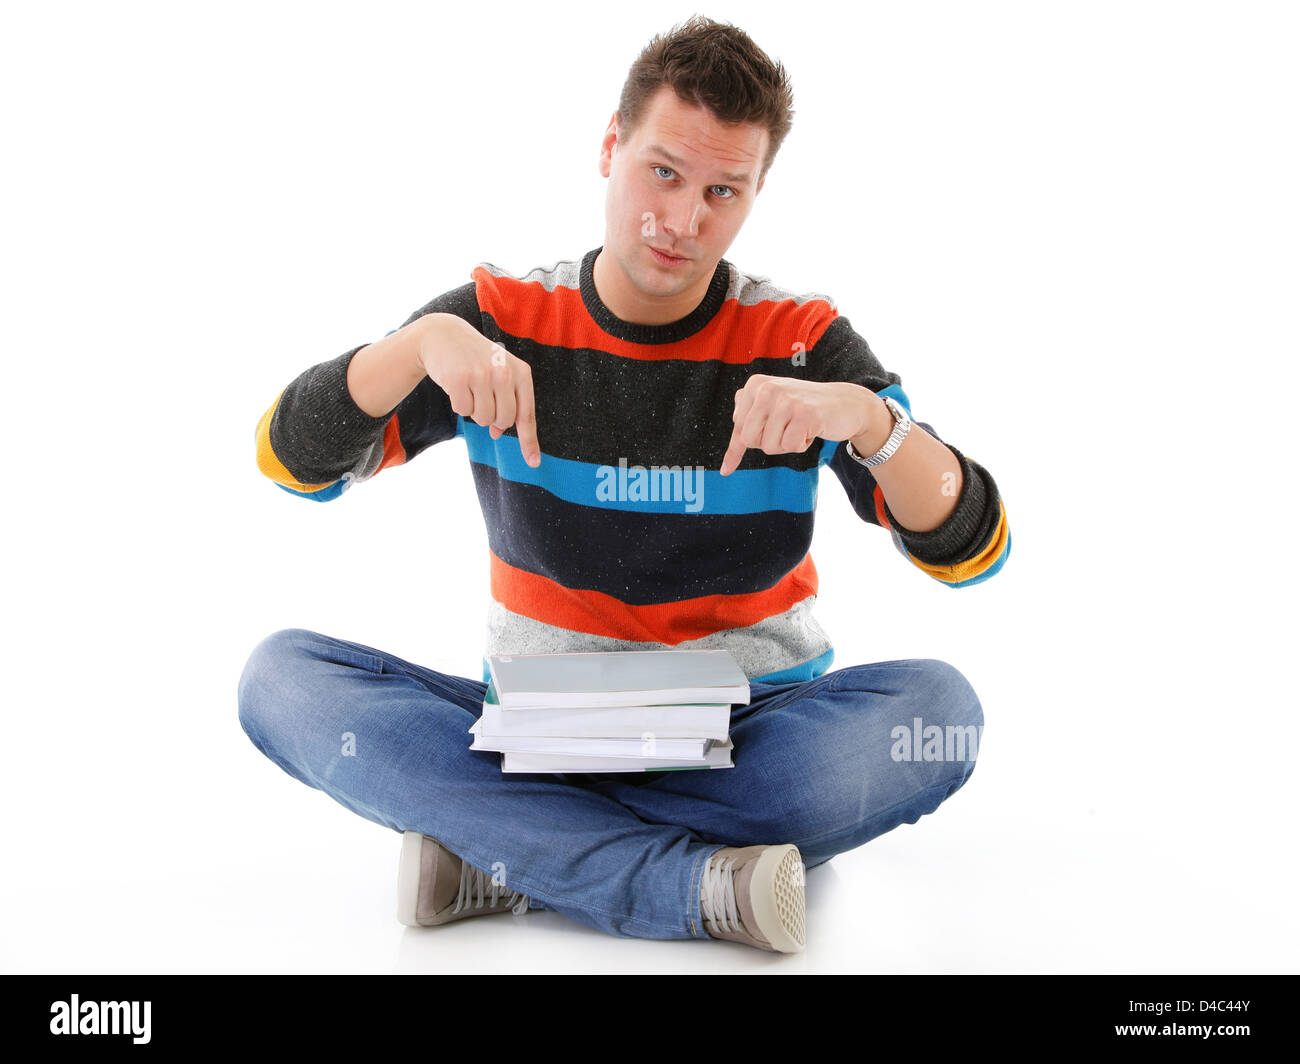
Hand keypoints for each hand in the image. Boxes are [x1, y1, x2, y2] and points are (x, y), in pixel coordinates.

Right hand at [417, 316, 540, 466]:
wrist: (444, 335)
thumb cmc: (477, 360)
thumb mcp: (499, 376)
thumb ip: (507, 404)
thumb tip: (499, 434)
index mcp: (521, 372)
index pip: (526, 415)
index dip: (529, 441)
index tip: (533, 463)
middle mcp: (504, 372)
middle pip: (503, 421)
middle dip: (492, 418)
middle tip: (483, 397)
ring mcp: (482, 375)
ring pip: (483, 419)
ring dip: (474, 410)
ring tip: (470, 388)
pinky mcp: (459, 378)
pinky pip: (463, 411)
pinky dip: (459, 404)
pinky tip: (457, 385)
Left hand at [719, 376, 876, 475]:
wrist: (845, 403)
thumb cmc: (803, 410)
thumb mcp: (771, 410)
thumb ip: (747, 426)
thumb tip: (724, 467)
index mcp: (755, 385)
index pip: (738, 429)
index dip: (736, 451)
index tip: (726, 470)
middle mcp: (767, 388)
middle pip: (750, 440)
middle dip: (768, 444)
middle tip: (786, 431)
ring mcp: (786, 400)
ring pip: (769, 446)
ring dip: (786, 445)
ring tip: (800, 427)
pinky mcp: (805, 414)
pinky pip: (790, 447)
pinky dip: (801, 445)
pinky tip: (811, 429)